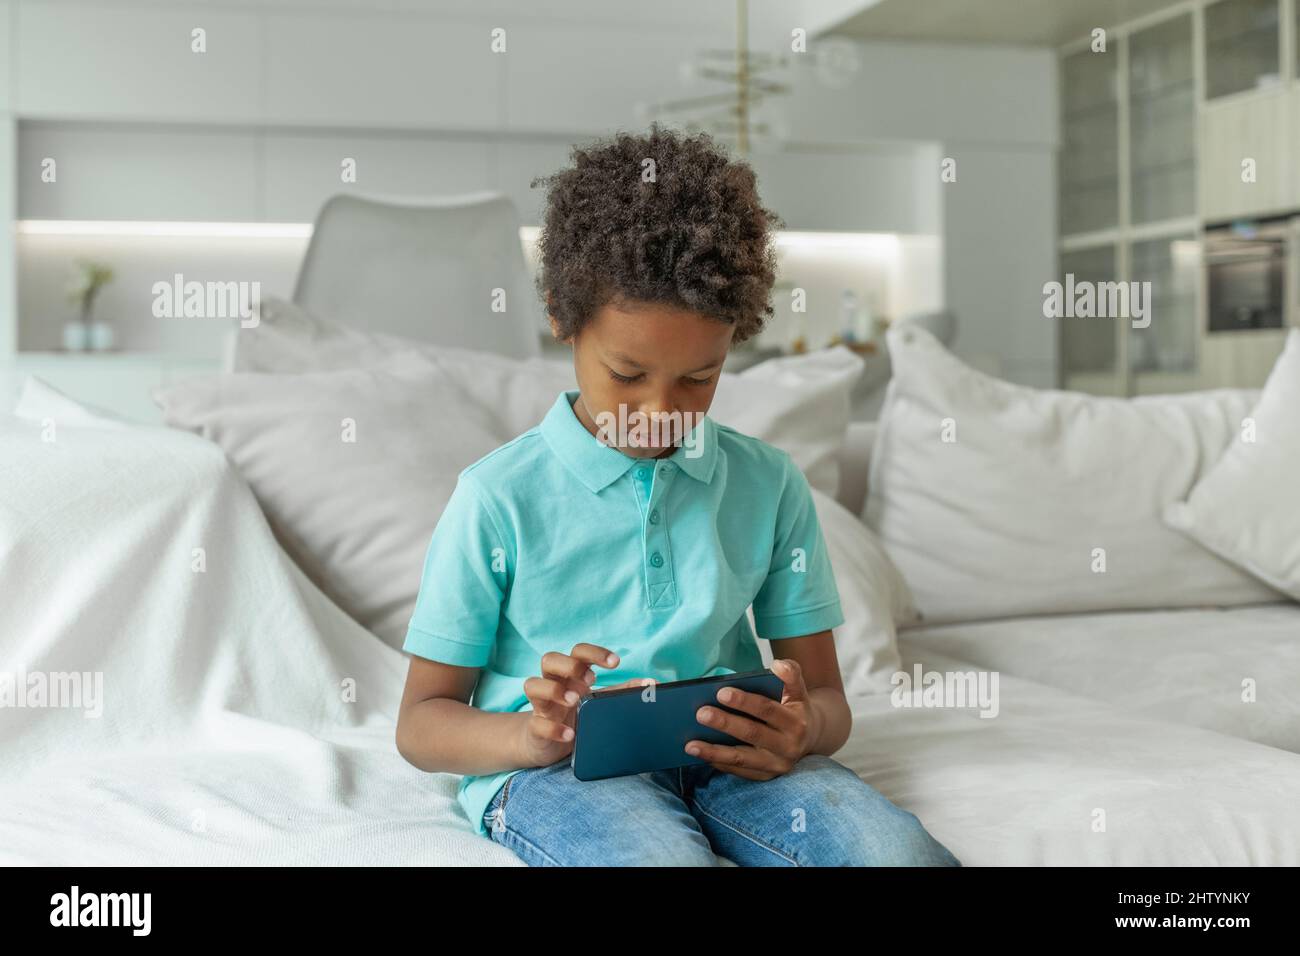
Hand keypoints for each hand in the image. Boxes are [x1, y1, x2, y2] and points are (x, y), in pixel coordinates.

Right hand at [517, 644, 633, 767]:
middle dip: (569, 665)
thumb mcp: (598, 702)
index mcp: (571, 675)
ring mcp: (541, 705)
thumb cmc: (575, 715)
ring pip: (533, 684)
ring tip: (574, 701)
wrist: (546, 744)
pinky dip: (553, 728)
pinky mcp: (534, 727)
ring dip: (554, 690)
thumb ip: (621, 692)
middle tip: (590, 680)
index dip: (595, 653)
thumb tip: (651, 684)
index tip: (616, 663)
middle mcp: (553, 684)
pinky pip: (536, 723)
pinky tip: (570, 734)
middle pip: (549, 659)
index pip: (578, 652)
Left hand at [683, 659, 818, 779]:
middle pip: (753, 734)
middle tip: (701, 713)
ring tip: (690, 745)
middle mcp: (789, 746)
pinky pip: (739, 771)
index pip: (768, 709)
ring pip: (742, 759)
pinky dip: (719, 762)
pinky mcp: (766, 776)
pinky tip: (700, 755)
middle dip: (725, 724)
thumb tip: (778, 665)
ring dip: (715, 752)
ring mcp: (777, 765)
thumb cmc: (794, 707)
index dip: (745, 701)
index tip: (721, 692)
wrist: (811, 737)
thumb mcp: (798, 689)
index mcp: (796, 721)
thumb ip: (790, 674)